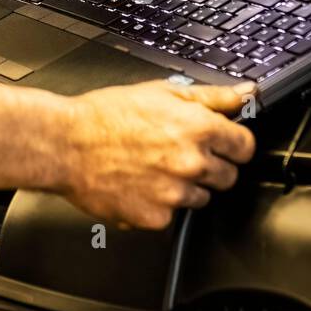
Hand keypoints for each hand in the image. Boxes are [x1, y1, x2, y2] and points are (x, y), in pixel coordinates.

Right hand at [56, 80, 256, 229]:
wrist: (65, 145)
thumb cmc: (105, 117)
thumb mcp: (161, 92)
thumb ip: (210, 97)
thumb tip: (244, 95)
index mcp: (197, 128)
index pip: (245, 146)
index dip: (234, 143)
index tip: (224, 144)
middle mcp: (190, 163)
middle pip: (228, 176)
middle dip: (212, 166)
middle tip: (181, 154)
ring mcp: (174, 194)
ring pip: (202, 198)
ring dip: (187, 187)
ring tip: (155, 168)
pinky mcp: (155, 218)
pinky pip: (172, 215)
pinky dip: (160, 204)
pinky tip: (141, 185)